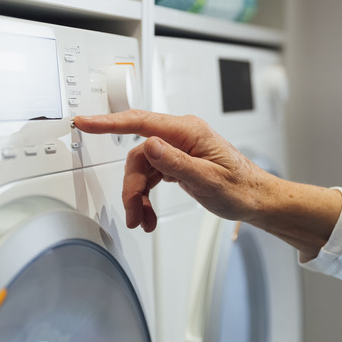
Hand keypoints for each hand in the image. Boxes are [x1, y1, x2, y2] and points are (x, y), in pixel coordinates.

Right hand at [74, 110, 278, 231]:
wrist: (256, 199)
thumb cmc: (240, 188)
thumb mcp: (207, 179)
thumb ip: (175, 163)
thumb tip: (149, 145)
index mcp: (188, 131)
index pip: (141, 122)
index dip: (109, 122)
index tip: (85, 122)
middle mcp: (181, 136)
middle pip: (138, 155)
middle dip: (132, 186)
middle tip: (133, 212)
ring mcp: (178, 148)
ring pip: (142, 168)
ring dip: (138, 195)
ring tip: (142, 219)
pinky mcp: (176, 161)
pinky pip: (151, 176)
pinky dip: (146, 196)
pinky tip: (148, 213)